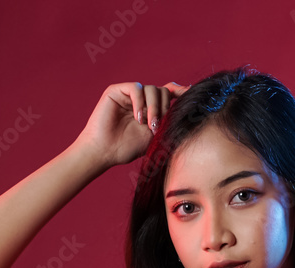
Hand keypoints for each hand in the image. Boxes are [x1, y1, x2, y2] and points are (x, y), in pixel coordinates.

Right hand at [74, 81, 189, 168]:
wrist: (105, 152)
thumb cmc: (127, 148)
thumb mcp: (154, 136)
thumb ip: (167, 123)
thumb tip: (185, 113)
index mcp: (150, 108)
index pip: (167, 94)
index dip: (179, 92)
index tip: (190, 93)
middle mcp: (140, 99)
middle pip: (162, 91)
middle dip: (164, 108)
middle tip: (156, 127)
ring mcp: (129, 94)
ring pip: (151, 89)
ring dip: (154, 108)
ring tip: (147, 125)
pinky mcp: (117, 90)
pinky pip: (136, 88)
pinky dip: (140, 102)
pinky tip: (138, 117)